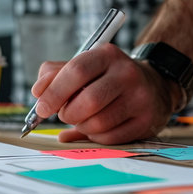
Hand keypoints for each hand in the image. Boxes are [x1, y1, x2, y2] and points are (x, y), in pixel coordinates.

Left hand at [30, 44, 180, 144]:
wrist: (154, 86)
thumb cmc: (108, 78)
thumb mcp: (85, 66)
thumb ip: (55, 75)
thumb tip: (39, 95)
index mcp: (107, 55)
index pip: (76, 71)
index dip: (54, 92)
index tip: (41, 107)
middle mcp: (127, 74)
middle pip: (87, 101)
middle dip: (68, 113)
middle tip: (64, 114)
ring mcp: (140, 98)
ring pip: (97, 123)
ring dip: (81, 126)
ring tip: (83, 119)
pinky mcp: (146, 121)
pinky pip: (109, 138)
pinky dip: (95, 136)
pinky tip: (98, 127)